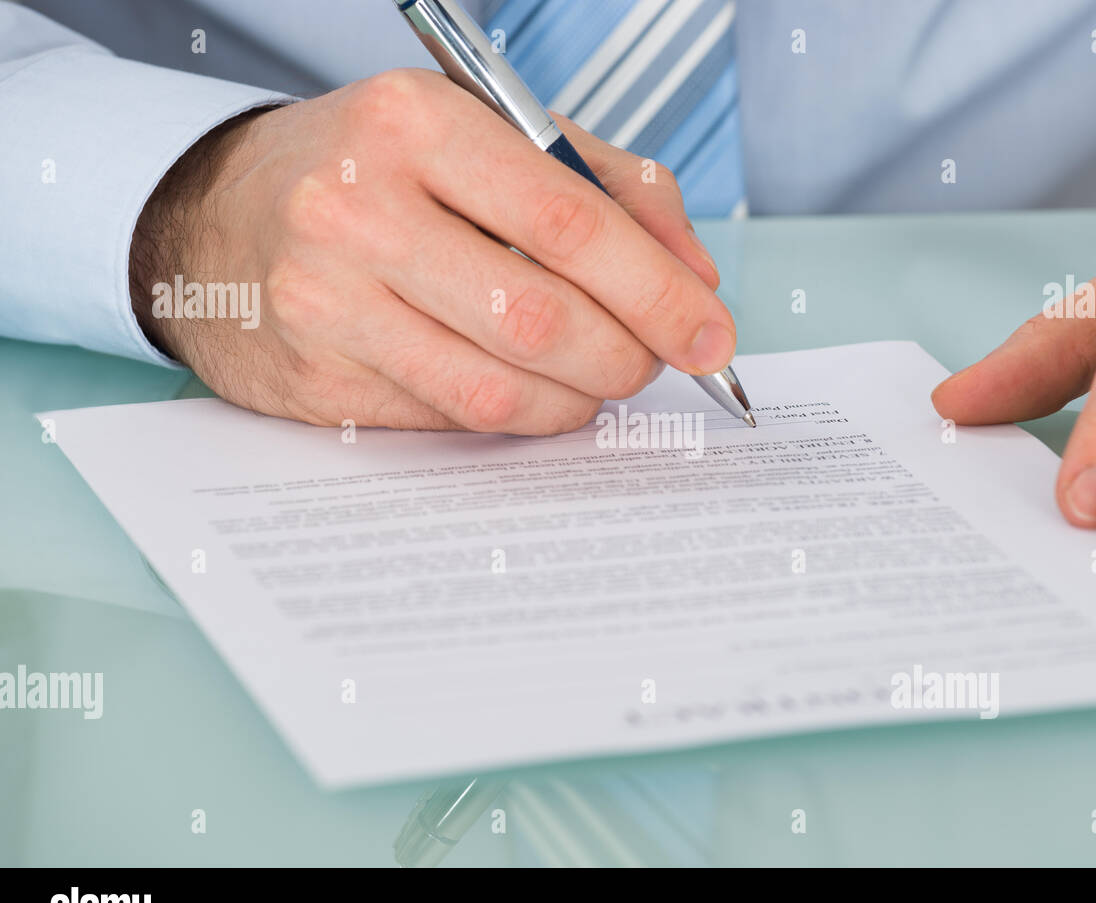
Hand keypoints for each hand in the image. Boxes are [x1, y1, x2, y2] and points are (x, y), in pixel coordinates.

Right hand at [129, 69, 730, 433]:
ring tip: (595, 376)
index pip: (568, 221)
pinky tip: (527, 387)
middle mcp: (356, 210)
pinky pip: (454, 420)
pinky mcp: (317, 381)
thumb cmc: (377, 174)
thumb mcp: (487, 138)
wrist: (221, 219)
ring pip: (499, 388)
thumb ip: (608, 188)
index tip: (710, 333)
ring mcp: (326, 303)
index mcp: (414, 125)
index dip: (658, 290)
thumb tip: (694, 275)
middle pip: (539, 317)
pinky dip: (518, 414)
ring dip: (578, 398)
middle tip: (654, 362)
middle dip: (626, 356)